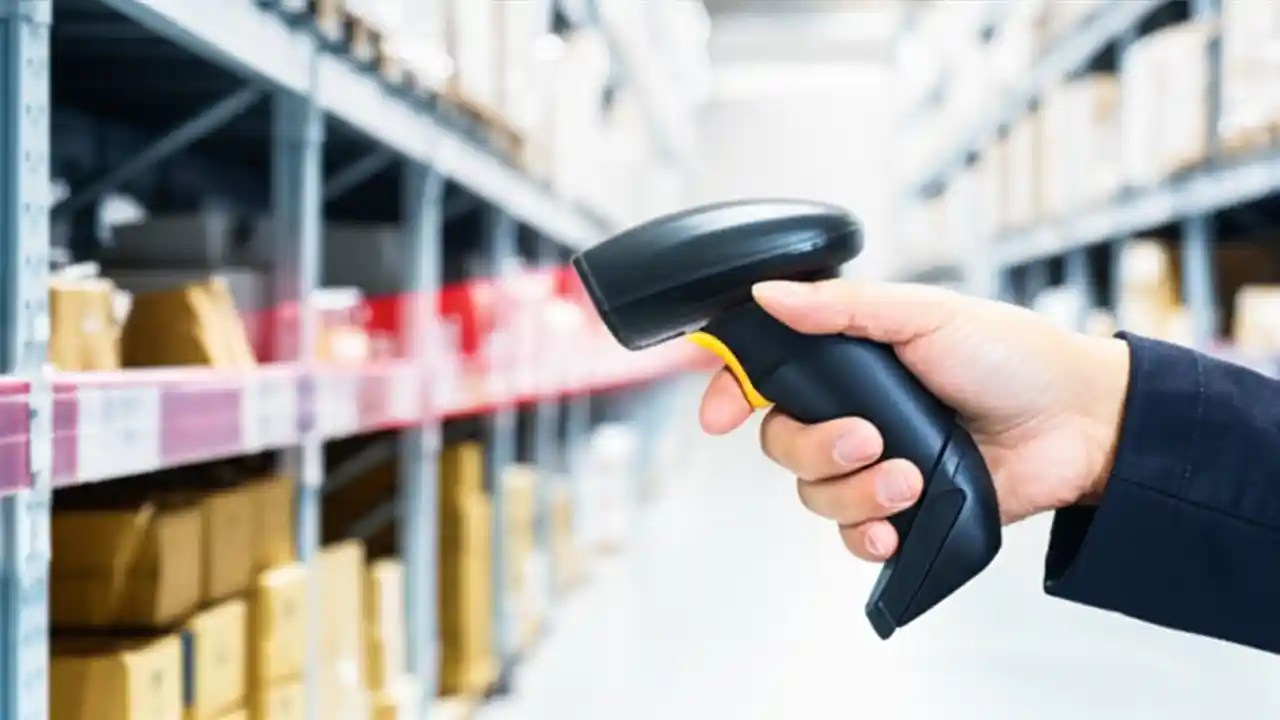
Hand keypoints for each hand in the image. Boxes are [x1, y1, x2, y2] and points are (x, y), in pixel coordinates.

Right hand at [699, 279, 1129, 561]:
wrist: (1081, 425)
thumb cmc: (1012, 356)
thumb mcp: (924, 315)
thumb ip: (841, 308)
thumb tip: (767, 294)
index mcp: (851, 362)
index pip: (767, 376)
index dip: (730, 393)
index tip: (718, 417)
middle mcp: (854, 413)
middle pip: (783, 444)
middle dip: (815, 449)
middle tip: (868, 440)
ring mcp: (877, 465)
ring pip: (814, 494)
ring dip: (853, 493)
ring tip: (908, 482)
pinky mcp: (904, 513)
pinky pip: (852, 536)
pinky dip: (865, 535)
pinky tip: (894, 527)